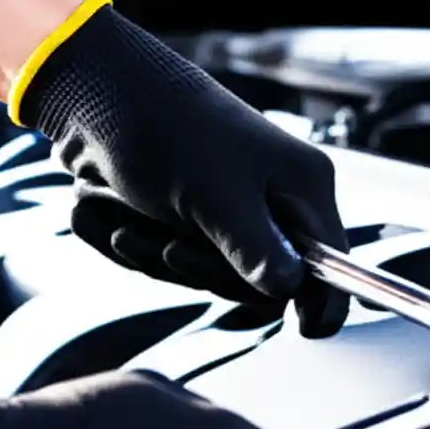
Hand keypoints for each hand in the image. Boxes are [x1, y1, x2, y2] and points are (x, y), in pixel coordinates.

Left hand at [19, 1, 349, 337]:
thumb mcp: (215, 197)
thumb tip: (291, 292)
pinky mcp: (189, 217)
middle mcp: (271, 199)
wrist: (95, 98)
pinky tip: (122, 221)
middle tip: (171, 247)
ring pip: (212, 276)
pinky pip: (174, 263)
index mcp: (299, 184)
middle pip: (264, 282)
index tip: (305, 330)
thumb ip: (257, 251)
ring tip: (132, 224)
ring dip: (162, 259)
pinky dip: (143, 249)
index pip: (334, 261)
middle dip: (208, 271)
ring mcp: (228, 210)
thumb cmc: (164, 130)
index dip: (323, 299)